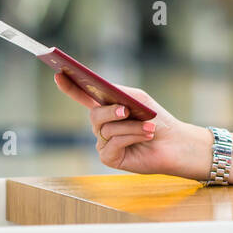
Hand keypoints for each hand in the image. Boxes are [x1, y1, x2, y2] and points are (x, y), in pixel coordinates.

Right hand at [54, 72, 210, 180]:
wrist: (174, 143)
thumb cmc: (157, 119)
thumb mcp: (138, 99)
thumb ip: (119, 93)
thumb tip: (102, 91)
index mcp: (107, 108)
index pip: (82, 96)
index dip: (70, 87)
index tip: (59, 74)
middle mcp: (102, 126)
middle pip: (94, 114)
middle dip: (111, 111)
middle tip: (126, 110)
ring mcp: (103, 142)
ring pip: (106, 129)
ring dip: (131, 127)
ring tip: (150, 128)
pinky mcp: (109, 158)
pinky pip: (112, 143)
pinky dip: (131, 138)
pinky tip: (146, 137)